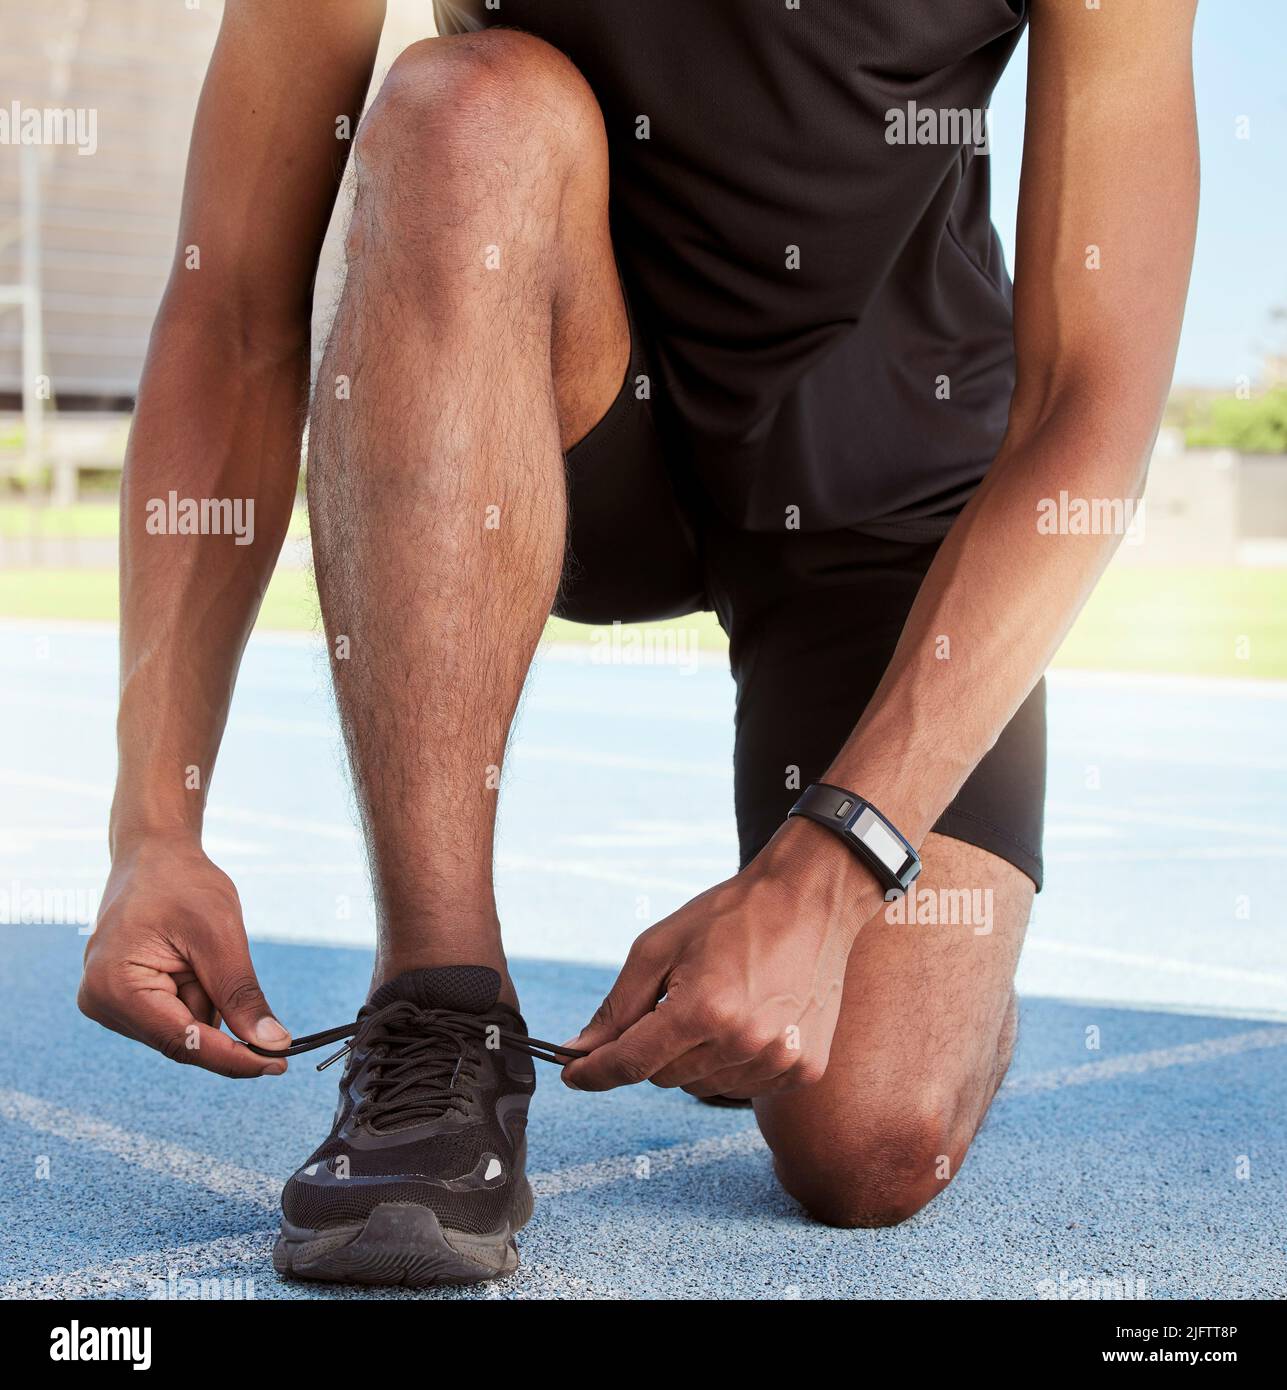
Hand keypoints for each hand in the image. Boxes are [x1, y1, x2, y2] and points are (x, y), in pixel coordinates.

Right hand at [79, 835, 290, 1077]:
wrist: (154, 854)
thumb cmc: (181, 883)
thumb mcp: (220, 936)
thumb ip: (241, 995)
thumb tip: (272, 1045)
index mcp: (115, 988)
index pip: (183, 1043)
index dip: (235, 1058)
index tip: (279, 1063)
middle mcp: (102, 1003)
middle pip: (183, 1038)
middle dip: (217, 1008)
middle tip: (221, 958)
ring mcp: (109, 1002)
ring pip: (184, 1027)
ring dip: (208, 997)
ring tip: (196, 949)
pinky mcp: (124, 997)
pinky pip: (176, 1012)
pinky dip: (197, 991)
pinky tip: (190, 957)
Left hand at [560, 820, 882, 1098]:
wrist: (810, 900)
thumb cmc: (730, 916)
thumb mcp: (660, 947)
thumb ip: (616, 1006)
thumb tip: (576, 1052)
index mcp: (703, 1010)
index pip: (631, 1063)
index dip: (595, 1072)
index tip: (573, 1075)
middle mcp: (743, 1043)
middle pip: (663, 1077)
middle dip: (652, 1047)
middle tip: (671, 1001)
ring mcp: (779, 1060)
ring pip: (701, 1087)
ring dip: (693, 1058)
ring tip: (717, 1004)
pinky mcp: (804, 1069)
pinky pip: (742, 1087)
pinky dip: (731, 1064)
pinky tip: (746, 1021)